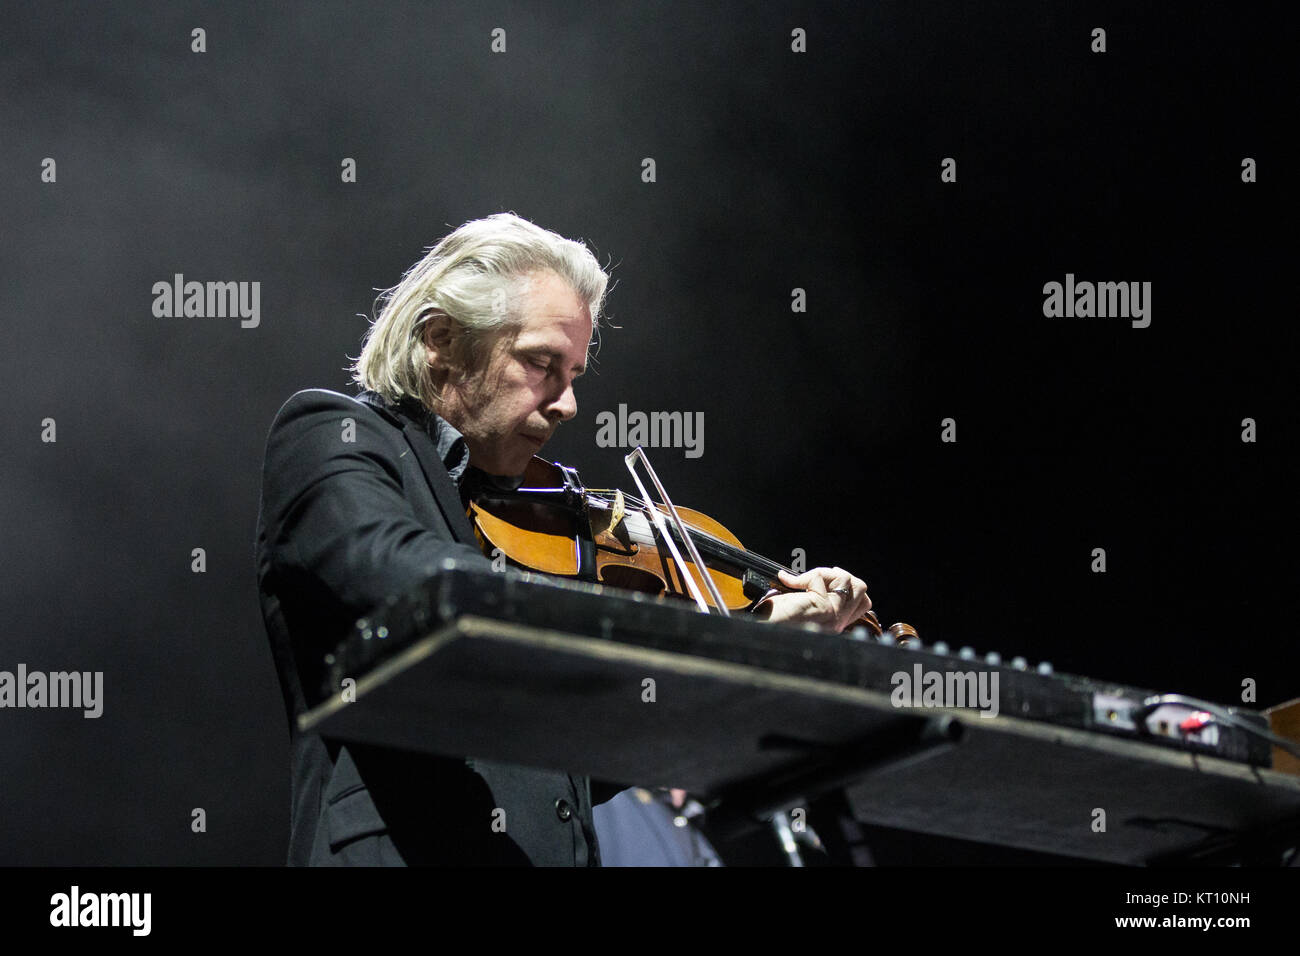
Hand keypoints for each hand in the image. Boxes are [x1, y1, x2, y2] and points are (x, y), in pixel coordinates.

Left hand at [754, 567, 871, 632]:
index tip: (825, 583)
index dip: (846, 587)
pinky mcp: (821, 609)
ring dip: (824, 573)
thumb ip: (818, 599)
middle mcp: (837, 622)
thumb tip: (822, 580)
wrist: (760, 632)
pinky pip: (819, 579)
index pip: (863, 602)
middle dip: (838, 576)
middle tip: (816, 579)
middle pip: (861, 588)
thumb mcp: (803, 609)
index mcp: (835, 623)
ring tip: (803, 581)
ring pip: (847, 581)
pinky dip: (803, 576)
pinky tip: (787, 581)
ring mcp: (832, 616)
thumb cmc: (773, 621)